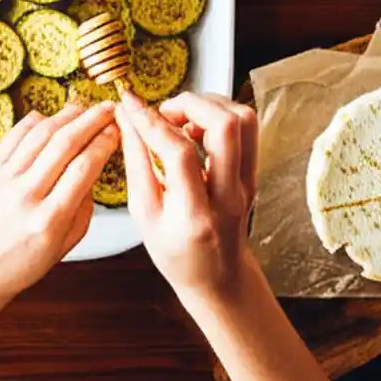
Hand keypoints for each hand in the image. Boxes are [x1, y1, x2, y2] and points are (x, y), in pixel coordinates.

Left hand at [0, 102, 118, 301]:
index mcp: (48, 220)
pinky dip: (36, 121)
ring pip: (40, 134)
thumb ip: (84, 206)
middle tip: (108, 108)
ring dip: (66, 116)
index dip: (104, 143)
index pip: (83, 168)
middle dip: (91, 121)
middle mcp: (25, 196)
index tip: (117, 131)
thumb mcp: (66, 244)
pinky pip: (15, 136)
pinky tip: (52, 117)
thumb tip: (94, 163)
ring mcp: (3, 180)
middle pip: (64, 144)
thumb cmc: (24, 262)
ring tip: (84, 108)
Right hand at [114, 91, 257, 300]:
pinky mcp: (253, 172)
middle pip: (226, 126)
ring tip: (181, 119)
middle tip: (164, 112)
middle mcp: (230, 196)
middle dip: (189, 104)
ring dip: (208, 106)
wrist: (219, 276)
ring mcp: (248, 182)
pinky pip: (246, 127)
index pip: (179, 154)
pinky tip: (196, 128)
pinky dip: (218, 115)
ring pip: (244, 119)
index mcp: (195, 216)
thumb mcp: (144, 216)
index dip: (151, 122)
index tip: (130, 104)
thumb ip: (136, 163)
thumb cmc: (177, 254)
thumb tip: (127, 119)